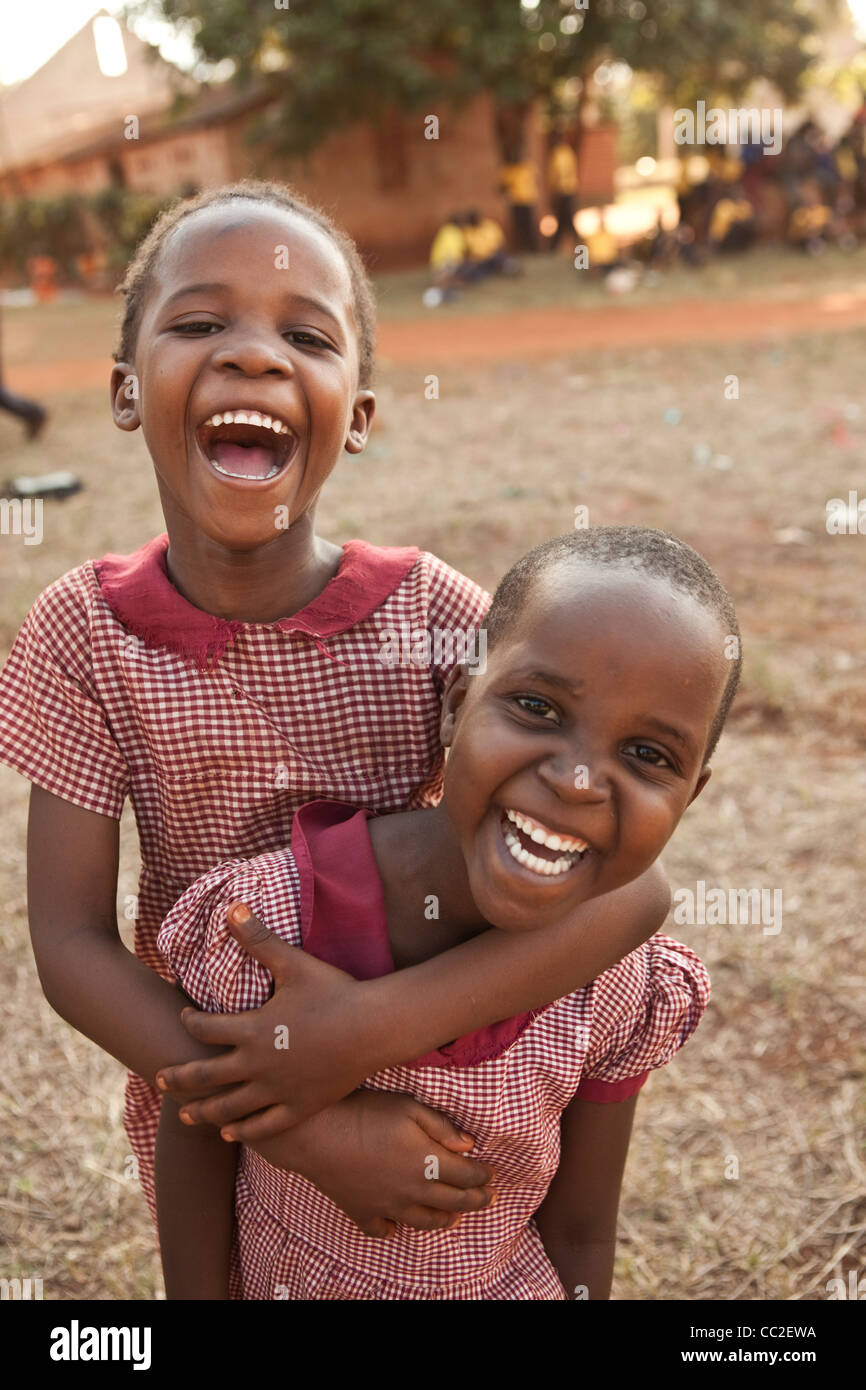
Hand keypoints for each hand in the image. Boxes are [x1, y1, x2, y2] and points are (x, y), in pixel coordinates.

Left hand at [156, 904, 383, 1134]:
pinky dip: (243, 1131)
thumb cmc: (334, 993)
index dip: (189, 1022)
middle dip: (180, 1077)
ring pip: (230, 1108)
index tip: (182, 1017)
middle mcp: (259, 1065)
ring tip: (185, 1116)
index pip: (205, 1029)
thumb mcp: (293, 963)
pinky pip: (265, 1126)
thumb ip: (259, 939)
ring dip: (203, 1111)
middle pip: (207, 1075)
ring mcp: (278, 1090)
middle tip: (159, 1078)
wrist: (374, 1028)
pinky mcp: (300, 1107)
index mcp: (253, 1029)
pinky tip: (228, 1133)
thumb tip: (232, 907)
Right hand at [250, 1090, 496, 1237]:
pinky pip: (382, 1228)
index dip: (483, 1176)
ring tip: (455, 1217)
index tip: (493, 1173)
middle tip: (488, 1198)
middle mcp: (412, 1191)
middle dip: (475, 1201)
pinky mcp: (362, 1211)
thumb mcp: (408, 1107)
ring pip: (424, 1222)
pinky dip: (393, 1229)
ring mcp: (387, 1205)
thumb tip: (470, 1144)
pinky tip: (396, 1226)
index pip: (466, 1176)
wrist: (317, 1135)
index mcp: (426, 1163)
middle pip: (452, 1202)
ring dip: (445, 1220)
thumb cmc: (364, 1114)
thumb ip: (441, 1126)